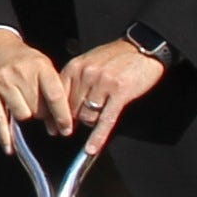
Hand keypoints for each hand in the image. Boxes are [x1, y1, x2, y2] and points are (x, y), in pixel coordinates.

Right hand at [0, 26, 70, 149]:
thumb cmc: (21, 59)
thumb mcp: (41, 64)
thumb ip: (52, 88)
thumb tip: (59, 121)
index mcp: (40, 65)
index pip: (55, 95)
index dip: (62, 115)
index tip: (66, 129)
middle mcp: (21, 73)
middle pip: (37, 108)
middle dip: (41, 115)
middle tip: (41, 113)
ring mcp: (3, 82)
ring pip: (21, 114)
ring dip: (25, 117)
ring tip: (24, 108)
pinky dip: (5, 136)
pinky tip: (10, 147)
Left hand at [61, 39, 166, 156]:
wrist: (142, 47)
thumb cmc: (116, 57)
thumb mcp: (89, 62)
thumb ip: (75, 80)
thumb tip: (63, 105)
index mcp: (75, 67)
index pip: (58, 97)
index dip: (55, 116)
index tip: (53, 129)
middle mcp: (86, 74)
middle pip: (72, 110)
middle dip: (75, 120)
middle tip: (81, 124)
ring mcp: (103, 84)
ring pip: (87, 116)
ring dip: (91, 122)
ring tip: (99, 115)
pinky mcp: (120, 93)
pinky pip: (105, 120)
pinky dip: (98, 137)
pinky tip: (92, 149)